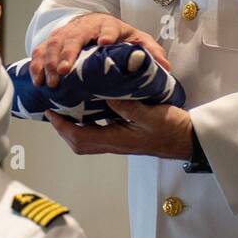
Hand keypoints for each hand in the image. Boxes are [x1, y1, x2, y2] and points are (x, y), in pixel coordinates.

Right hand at [29, 12, 170, 86]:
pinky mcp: (53, 40)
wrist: (98, 26)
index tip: (105, 43)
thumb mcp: (137, 41)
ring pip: (54, 43)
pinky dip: (36, 63)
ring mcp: (66, 32)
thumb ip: (150, 52)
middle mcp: (85, 26)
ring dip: (48, 61)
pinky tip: (37, 80)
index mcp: (108, 25)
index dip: (106, 33)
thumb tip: (165, 66)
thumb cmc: (119, 38)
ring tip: (50, 81)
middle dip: (68, 53)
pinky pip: (41, 49)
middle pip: (75, 36)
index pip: (108, 27)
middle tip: (64, 71)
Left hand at [49, 100, 192, 159]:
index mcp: (116, 140)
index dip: (62, 126)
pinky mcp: (123, 136)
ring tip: (66, 105)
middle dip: (62, 127)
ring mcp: (118, 141)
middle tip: (54, 108)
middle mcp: (113, 143)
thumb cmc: (171, 128)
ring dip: (73, 125)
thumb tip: (105, 95)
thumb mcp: (150, 113)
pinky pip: (98, 131)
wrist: (186, 139)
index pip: (80, 137)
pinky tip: (89, 106)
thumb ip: (127, 105)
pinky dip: (87, 121)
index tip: (51, 111)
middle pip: (78, 142)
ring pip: (87, 138)